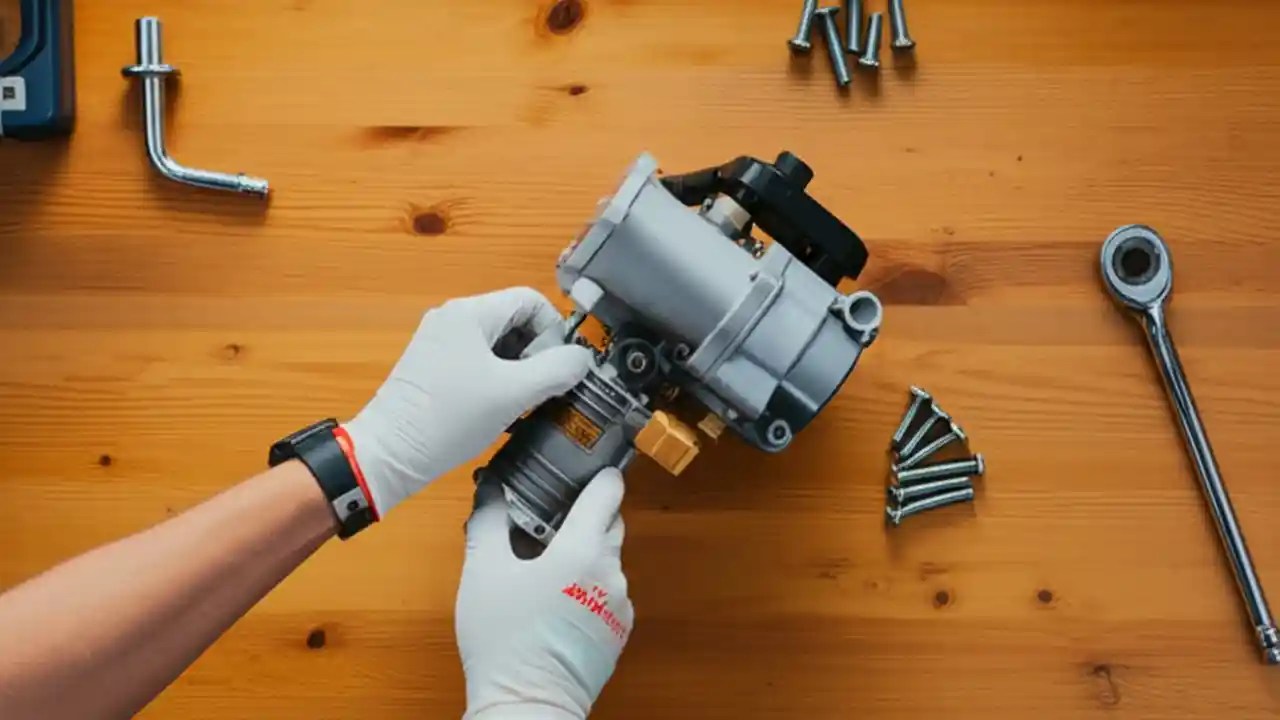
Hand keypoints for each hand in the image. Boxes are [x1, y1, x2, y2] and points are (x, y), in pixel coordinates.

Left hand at [345, 287, 592, 517]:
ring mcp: (439, 343)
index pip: (531, 300)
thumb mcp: (513, 393)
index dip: (554, 330)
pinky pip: (478, 362)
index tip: (558, 368)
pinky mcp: (432, 368)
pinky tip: (501, 411)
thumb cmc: (450, 419)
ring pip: (498, 344)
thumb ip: (556, 371)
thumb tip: (582, 359)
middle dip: (537, 353)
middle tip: (544, 390)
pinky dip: (498, 381)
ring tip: (524, 405)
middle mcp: (452, 318)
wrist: (388, 454)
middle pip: (514, 321)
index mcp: (469, 313)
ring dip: (519, 370)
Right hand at [457, 469, 632, 719]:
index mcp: (583, 549)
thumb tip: (491, 489)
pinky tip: (558, 603)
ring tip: (546, 571)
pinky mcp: (619, 632)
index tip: (591, 470)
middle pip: (610, 525)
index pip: (608, 493)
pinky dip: (589, 589)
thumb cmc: (504, 639)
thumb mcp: (483, 571)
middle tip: (550, 524)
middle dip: (586, 519)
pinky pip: (609, 595)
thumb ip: (489, 520)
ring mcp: (620, 604)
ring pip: (608, 562)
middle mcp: (611, 572)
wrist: (526, 702)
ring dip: (585, 558)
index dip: (599, 477)